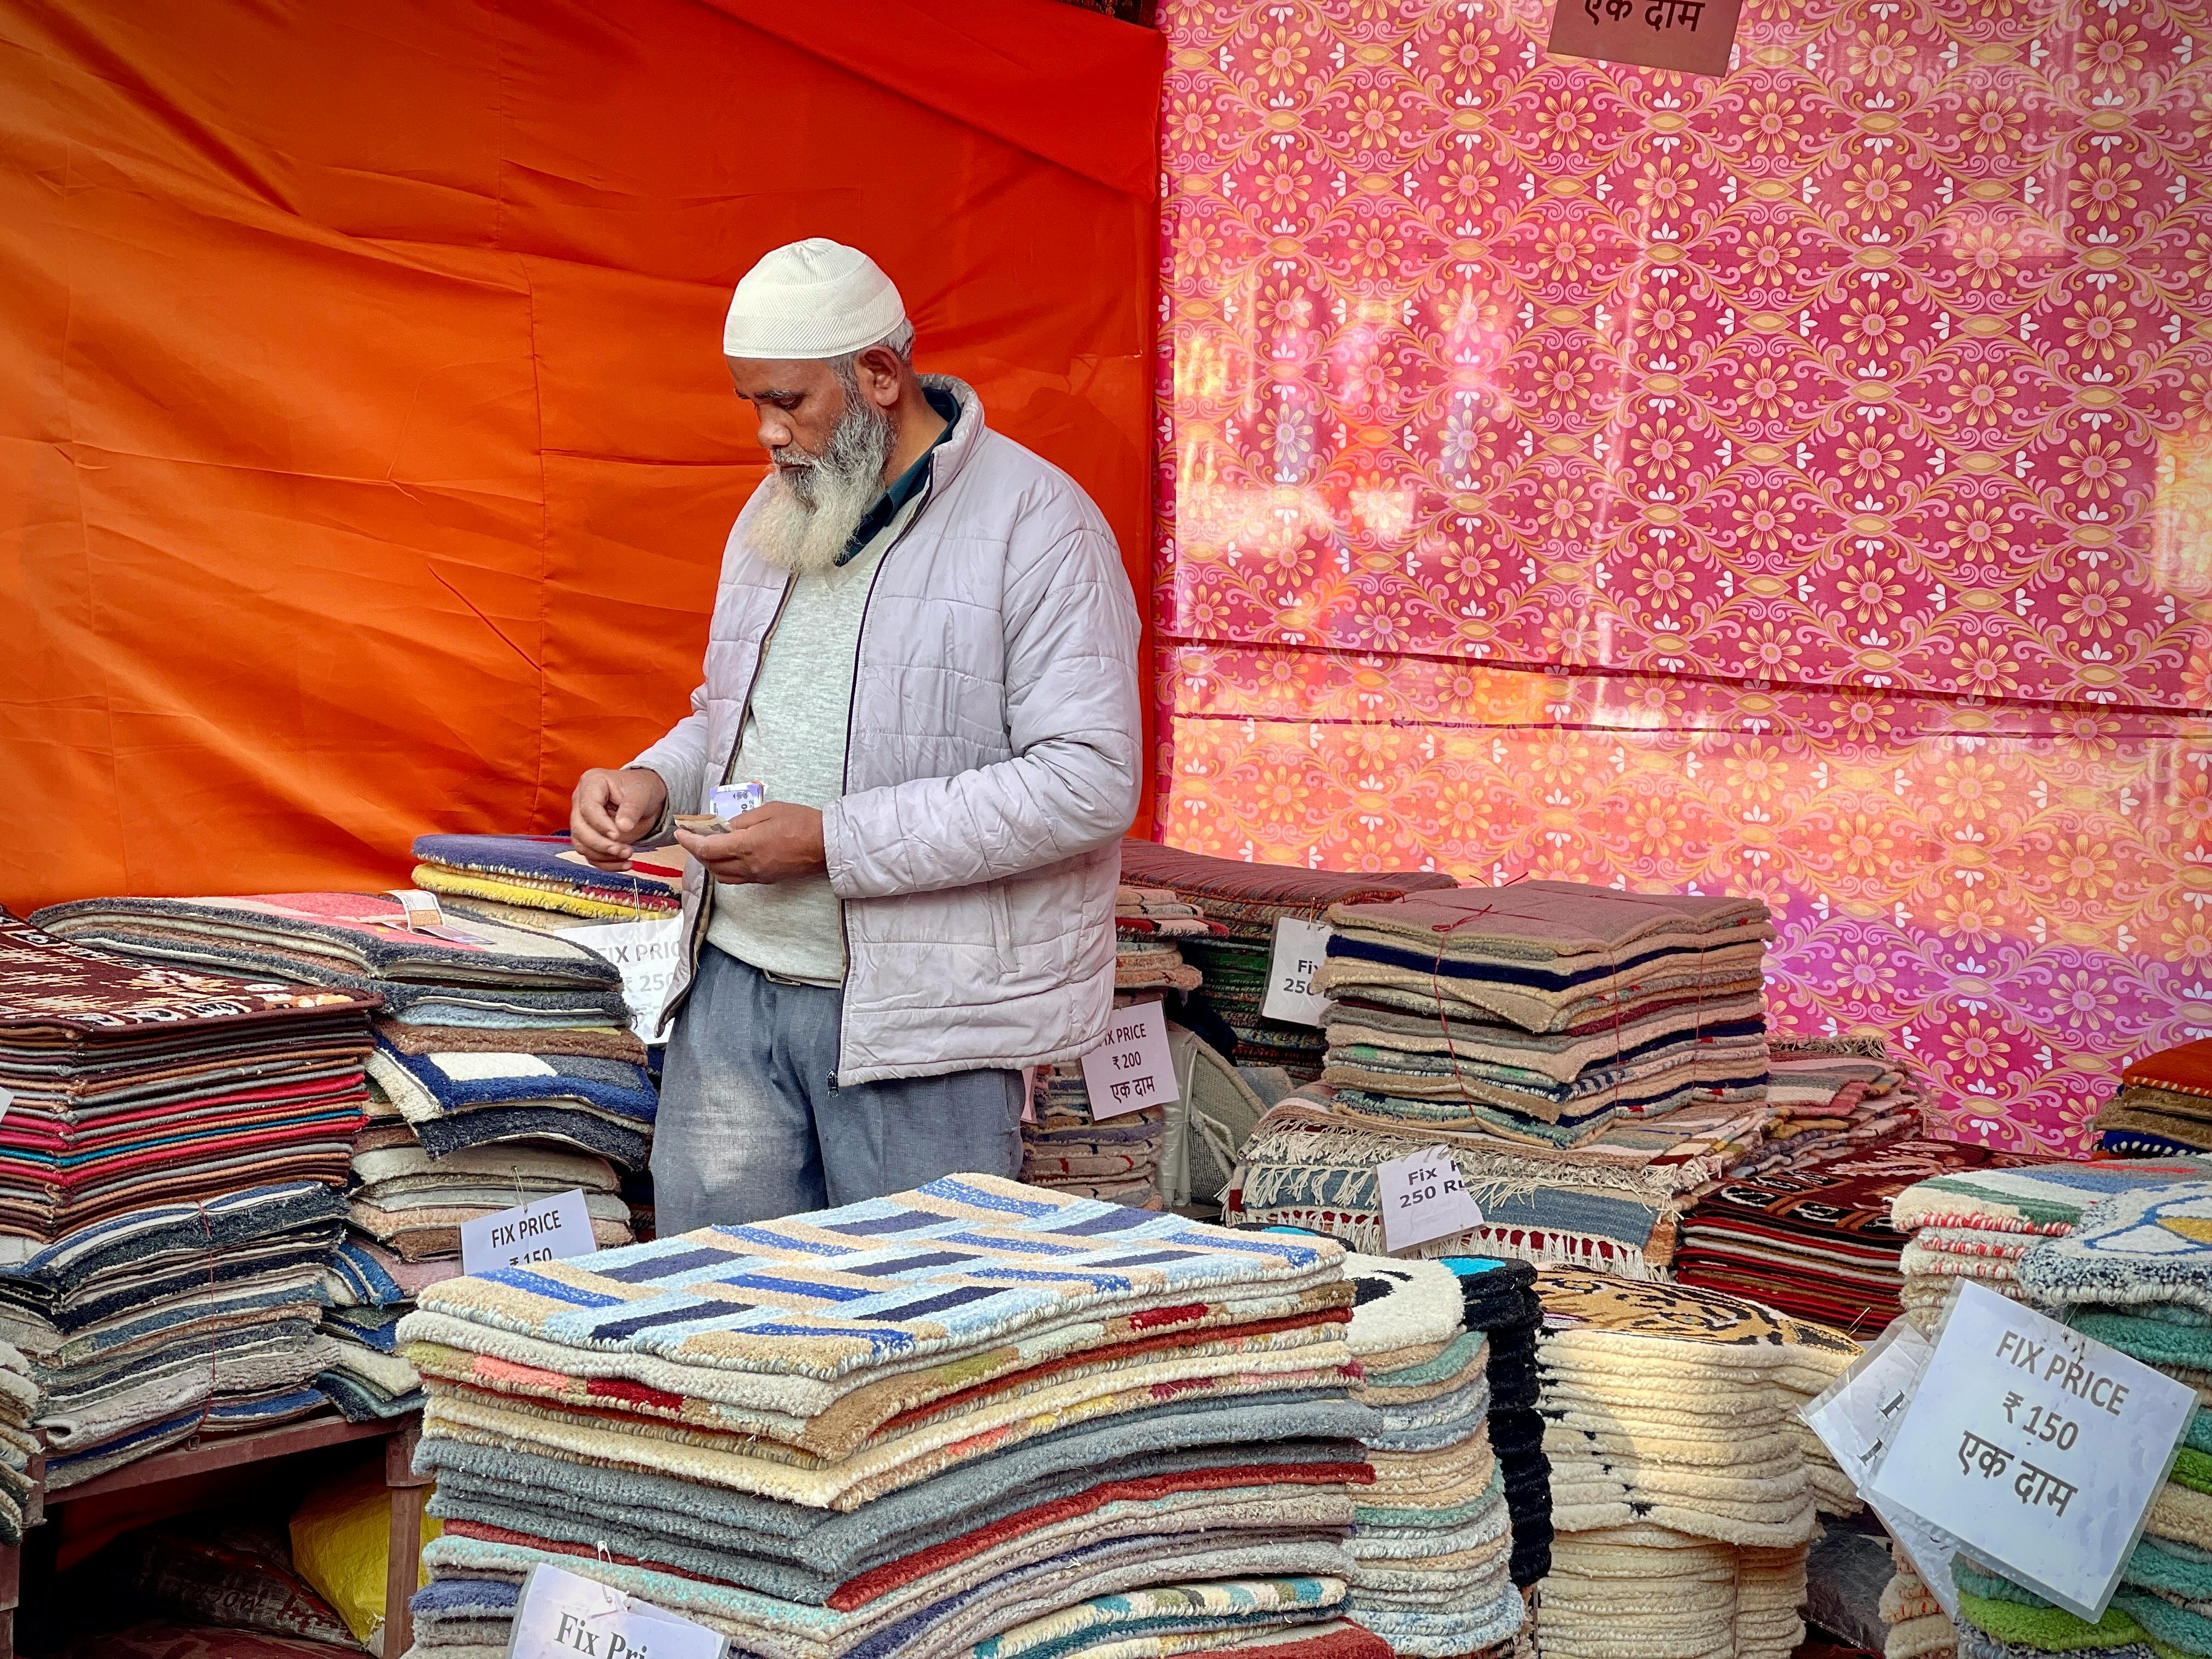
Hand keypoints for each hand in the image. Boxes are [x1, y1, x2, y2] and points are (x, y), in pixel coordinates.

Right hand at [570, 767, 667, 869]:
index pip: (588, 808)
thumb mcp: (641, 794)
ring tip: (628, 855)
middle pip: (580, 828)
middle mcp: (581, 801)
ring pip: (581, 844)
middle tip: (624, 850)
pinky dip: (605, 863)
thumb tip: (623, 827)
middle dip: (601, 844)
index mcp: (592, 783)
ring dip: (603, 856)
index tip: (618, 835)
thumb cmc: (640, 789)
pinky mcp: (588, 836)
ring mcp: (582, 819)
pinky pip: (590, 854)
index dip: (601, 825)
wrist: (644, 798)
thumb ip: (632, 809)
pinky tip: (624, 864)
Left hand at [676, 802, 827, 884]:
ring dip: (708, 863)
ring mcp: (757, 875)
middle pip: (711, 864)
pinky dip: (723, 869)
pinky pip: (735, 878)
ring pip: (721, 875)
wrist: (826, 845)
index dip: (690, 841)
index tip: (681, 833)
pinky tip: (725, 858)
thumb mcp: (769, 811)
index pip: (708, 848)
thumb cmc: (801, 822)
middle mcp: (749, 864)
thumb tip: (724, 826)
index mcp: (748, 845)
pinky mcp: (765, 879)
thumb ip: (742, 820)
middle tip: (691, 838)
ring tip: (706, 849)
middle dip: (696, 852)